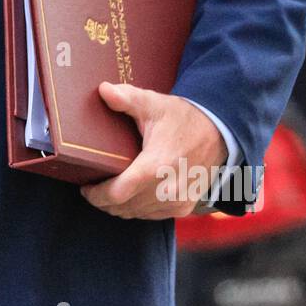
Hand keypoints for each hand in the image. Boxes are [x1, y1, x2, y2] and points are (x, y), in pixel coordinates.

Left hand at [79, 82, 228, 219]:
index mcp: (156, 165)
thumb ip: (127, 99)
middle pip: (123, 207)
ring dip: (119, 207)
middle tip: (92, 189)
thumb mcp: (154, 104)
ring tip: (107, 192)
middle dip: (103, 201)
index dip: (97, 195)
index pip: (117, 193)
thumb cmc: (184, 118)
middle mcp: (167, 189)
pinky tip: (130, 196)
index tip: (85, 187)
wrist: (220, 132)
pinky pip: (151, 215)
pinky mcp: (184, 206)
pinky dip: (138, 209)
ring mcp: (177, 201)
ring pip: (136, 214)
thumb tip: (103, 90)